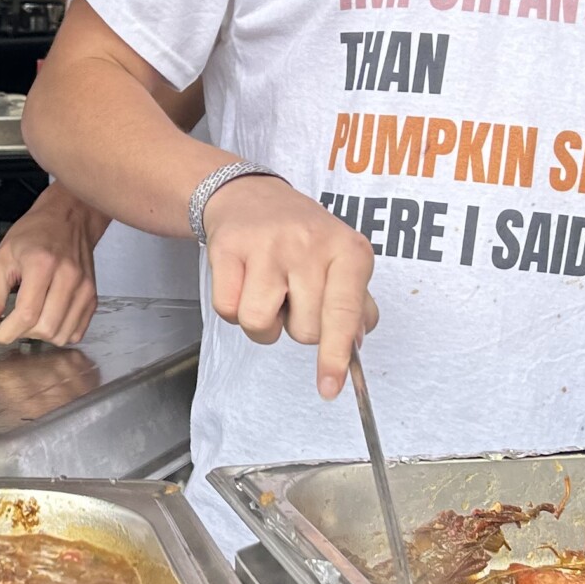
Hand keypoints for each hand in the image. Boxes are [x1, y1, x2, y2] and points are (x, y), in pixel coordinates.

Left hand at [0, 186, 102, 344]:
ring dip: (40, 335)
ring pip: (61, 335)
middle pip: (45, 328)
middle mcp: (68, 278)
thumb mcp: (2, 259)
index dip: (5, 333)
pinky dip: (59, 333)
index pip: (26, 315)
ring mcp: (84, 289)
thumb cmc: (34, 234)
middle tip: (10, 321)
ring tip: (30, 318)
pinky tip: (47, 318)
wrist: (68, 218)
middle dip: (21, 333)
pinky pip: (76, 332)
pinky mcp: (92, 297)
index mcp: (42, 265)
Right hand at [201, 175, 376, 398]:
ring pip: (260, 324)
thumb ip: (355, 306)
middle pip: (303, 331)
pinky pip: (229, 310)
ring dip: (263, 323)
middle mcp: (311, 244)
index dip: (335, 355)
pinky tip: (244, 282)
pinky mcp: (229, 248)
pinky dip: (234, 308)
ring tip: (268, 291)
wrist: (251, 196)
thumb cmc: (302, 238)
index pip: (344, 313)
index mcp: (349, 251)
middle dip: (296, 326)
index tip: (329, 387)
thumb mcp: (342, 261)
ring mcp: (268, 244)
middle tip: (292, 295)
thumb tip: (354, 344)